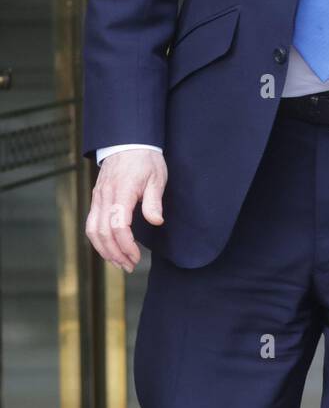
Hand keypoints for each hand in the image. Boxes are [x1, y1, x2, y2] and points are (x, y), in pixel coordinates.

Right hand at [84, 150, 167, 272]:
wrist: (128, 141)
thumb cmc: (145, 159)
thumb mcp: (157, 177)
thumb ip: (154, 201)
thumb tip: (156, 222)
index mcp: (122, 191)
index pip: (118, 226)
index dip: (126, 246)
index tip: (137, 257)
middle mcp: (105, 195)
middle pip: (102, 232)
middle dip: (115, 254)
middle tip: (130, 266)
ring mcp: (97, 197)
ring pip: (92, 230)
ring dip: (104, 250)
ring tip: (120, 262)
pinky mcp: (96, 198)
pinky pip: (91, 223)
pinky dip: (99, 240)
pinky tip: (110, 249)